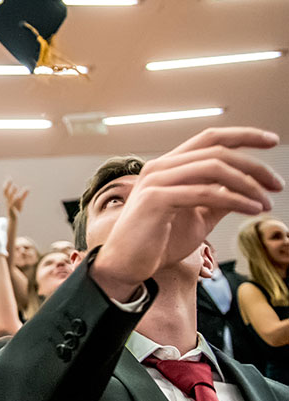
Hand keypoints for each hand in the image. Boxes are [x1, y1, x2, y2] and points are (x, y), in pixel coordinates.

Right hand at [3, 180, 29, 221]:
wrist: (13, 219)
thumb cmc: (16, 209)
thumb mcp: (21, 201)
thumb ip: (24, 194)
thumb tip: (28, 188)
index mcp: (8, 198)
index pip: (6, 189)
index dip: (7, 183)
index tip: (9, 176)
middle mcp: (8, 201)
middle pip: (5, 192)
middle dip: (7, 185)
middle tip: (10, 179)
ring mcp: (10, 205)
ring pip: (10, 197)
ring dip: (12, 192)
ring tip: (15, 185)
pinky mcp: (12, 210)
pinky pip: (13, 204)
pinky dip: (15, 200)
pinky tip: (18, 196)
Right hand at [93, 127, 280, 296]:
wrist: (128, 265)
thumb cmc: (159, 242)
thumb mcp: (199, 217)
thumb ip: (220, 200)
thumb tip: (251, 189)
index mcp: (169, 167)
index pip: (209, 139)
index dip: (242, 135)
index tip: (271, 141)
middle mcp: (160, 167)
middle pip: (217, 152)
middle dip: (254, 166)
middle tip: (277, 185)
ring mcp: (156, 182)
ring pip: (212, 168)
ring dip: (247, 184)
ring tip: (266, 202)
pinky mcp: (155, 200)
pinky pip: (203, 193)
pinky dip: (234, 199)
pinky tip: (252, 208)